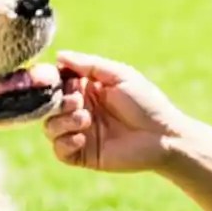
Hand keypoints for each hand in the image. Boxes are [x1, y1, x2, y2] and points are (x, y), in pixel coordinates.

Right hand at [44, 51, 190, 172]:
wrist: (163, 137)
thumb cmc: (146, 103)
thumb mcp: (119, 76)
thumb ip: (89, 65)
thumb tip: (59, 56)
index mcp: (87, 88)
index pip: (56, 82)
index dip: (48, 79)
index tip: (49, 78)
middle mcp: (80, 109)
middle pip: (47, 105)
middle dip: (56, 101)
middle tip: (77, 101)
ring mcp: (80, 133)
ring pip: (50, 127)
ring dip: (62, 121)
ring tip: (85, 118)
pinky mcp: (83, 155)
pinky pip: (59, 150)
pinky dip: (65, 142)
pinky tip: (82, 138)